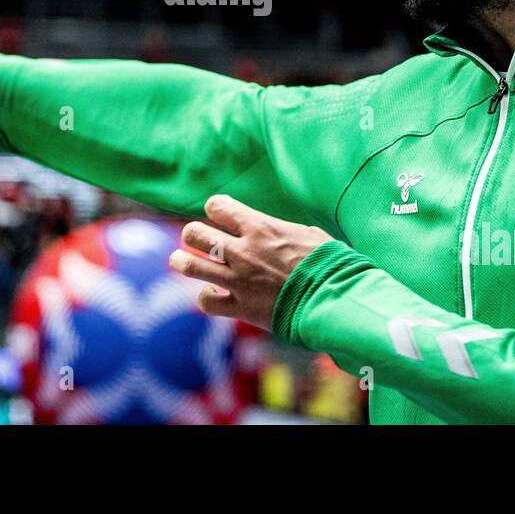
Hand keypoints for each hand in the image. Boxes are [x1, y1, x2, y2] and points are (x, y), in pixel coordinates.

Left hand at [168, 194, 332, 330]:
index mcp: (259, 227)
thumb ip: (282, 230)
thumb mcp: (308, 234)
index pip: (217, 206)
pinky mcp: (241, 308)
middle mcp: (242, 251)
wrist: (334, 300)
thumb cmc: (329, 264)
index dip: (216, 209)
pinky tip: (211, 293)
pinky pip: (207, 301)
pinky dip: (206, 297)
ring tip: (179, 259)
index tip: (220, 215)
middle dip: (193, 234)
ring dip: (182, 261)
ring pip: (190, 265)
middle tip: (197, 238)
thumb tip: (276, 230)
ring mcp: (238, 280)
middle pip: (194, 233)